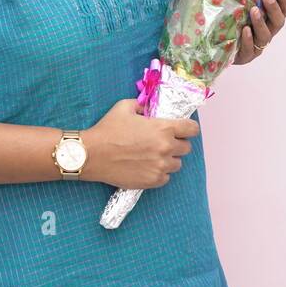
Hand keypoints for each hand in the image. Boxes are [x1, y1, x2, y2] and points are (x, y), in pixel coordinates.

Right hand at [83, 98, 199, 189]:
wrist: (92, 155)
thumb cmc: (108, 129)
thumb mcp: (125, 107)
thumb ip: (142, 105)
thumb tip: (149, 109)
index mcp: (164, 128)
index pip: (192, 129)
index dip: (188, 128)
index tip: (182, 130)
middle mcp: (166, 148)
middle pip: (186, 148)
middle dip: (177, 144)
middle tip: (162, 143)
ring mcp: (161, 166)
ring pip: (177, 164)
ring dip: (169, 159)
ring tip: (153, 156)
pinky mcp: (153, 181)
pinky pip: (166, 178)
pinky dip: (159, 173)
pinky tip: (147, 167)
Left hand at [233, 0, 285, 65]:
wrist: (219, 45)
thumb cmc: (232, 20)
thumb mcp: (241, 4)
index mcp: (270, 19)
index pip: (285, 10)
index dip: (285, 0)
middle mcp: (267, 31)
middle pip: (279, 22)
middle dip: (274, 8)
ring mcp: (258, 45)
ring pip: (265, 35)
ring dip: (261, 22)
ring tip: (254, 11)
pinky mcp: (246, 56)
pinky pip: (250, 49)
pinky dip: (248, 39)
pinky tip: (245, 30)